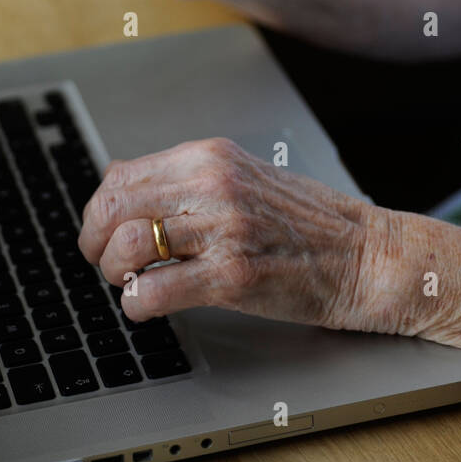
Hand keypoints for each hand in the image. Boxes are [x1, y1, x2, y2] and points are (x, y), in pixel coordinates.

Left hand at [77, 137, 397, 333]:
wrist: (365, 254)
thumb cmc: (310, 224)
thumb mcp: (245, 177)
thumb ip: (190, 181)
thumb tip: (125, 192)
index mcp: (210, 157)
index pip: (120, 176)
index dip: (99, 211)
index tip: (103, 232)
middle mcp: (212, 184)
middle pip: (113, 207)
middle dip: (95, 242)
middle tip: (105, 262)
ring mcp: (223, 229)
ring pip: (127, 245)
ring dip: (115, 272)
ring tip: (131, 282)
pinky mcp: (232, 275)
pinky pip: (154, 291)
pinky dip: (137, 303)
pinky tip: (150, 305)